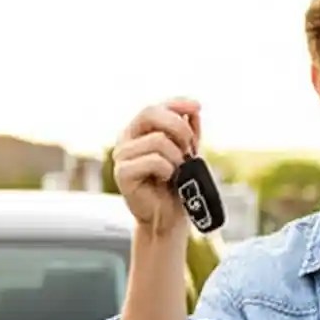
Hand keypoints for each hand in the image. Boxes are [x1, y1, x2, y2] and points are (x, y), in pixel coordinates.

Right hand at [112, 97, 200, 234]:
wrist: (169, 217)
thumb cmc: (176, 185)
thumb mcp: (187, 152)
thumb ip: (189, 130)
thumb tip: (193, 109)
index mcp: (139, 130)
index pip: (155, 106)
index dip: (177, 103)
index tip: (198, 107)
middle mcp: (126, 139)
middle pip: (150, 113)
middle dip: (178, 128)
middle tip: (190, 148)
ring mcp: (121, 155)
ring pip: (157, 140)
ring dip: (176, 156)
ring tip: (177, 171)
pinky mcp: (122, 173)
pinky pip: (154, 160)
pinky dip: (167, 169)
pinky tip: (166, 178)